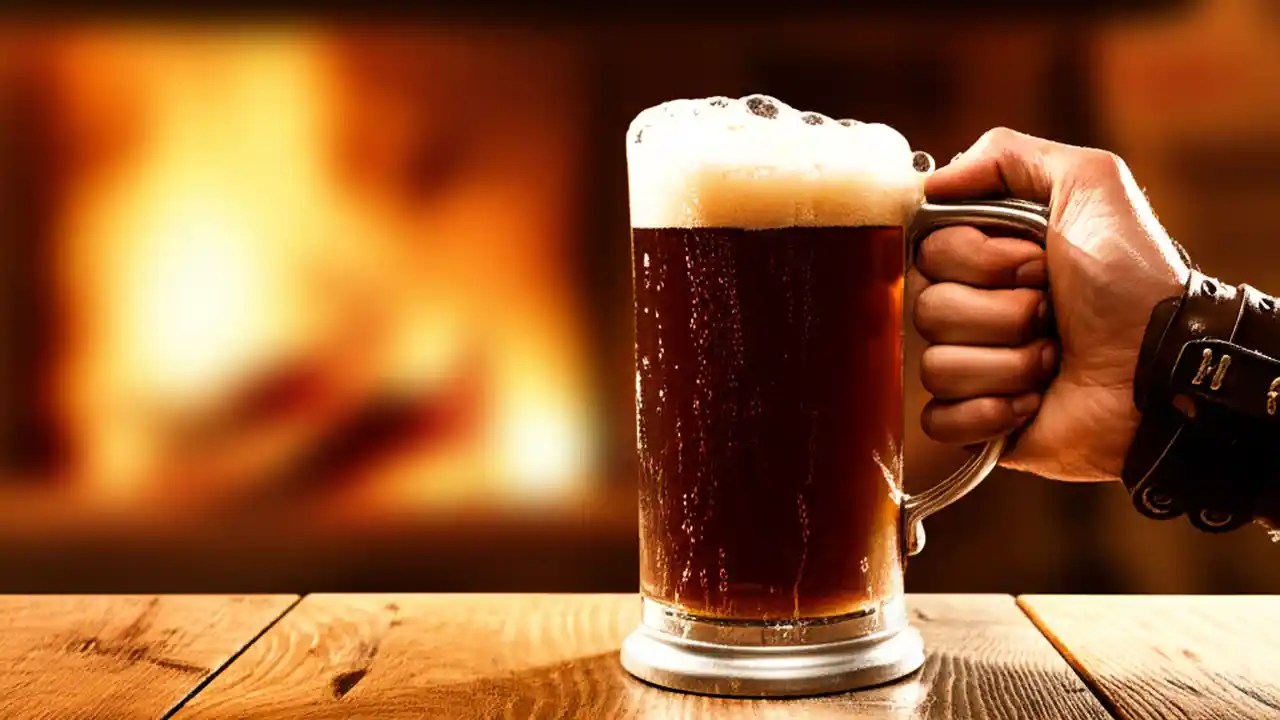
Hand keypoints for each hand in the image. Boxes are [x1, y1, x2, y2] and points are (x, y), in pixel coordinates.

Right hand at [913, 128, 1189, 481]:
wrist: (1162, 367)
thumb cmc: (1131, 278)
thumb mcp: (1090, 182)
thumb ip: (1008, 155)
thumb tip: (930, 180)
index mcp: (989, 258)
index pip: (929, 251)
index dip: (978, 259)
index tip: (1037, 261)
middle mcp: (976, 310)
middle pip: (926, 309)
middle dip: (1000, 313)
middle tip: (1052, 313)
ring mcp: (976, 369)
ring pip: (935, 366)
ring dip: (1008, 363)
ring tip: (1054, 359)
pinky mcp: (979, 423)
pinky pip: (939, 419)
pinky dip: (990, 411)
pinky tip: (1034, 403)